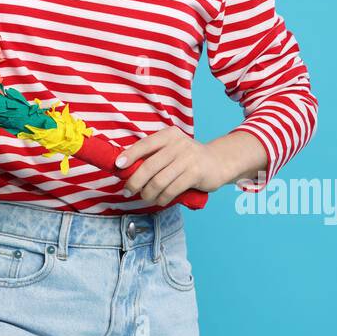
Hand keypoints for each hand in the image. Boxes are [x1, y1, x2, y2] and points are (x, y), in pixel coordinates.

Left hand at [114, 127, 257, 205]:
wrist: (218, 161)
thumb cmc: (187, 158)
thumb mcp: (172, 149)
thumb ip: (154, 155)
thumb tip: (126, 168)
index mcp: (169, 135)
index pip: (144, 144)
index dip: (129, 155)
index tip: (118, 166)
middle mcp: (178, 144)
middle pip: (149, 165)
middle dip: (135, 181)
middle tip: (128, 191)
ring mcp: (188, 158)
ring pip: (159, 180)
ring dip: (148, 193)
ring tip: (145, 197)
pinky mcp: (196, 173)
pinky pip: (172, 189)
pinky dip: (162, 198)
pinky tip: (159, 200)